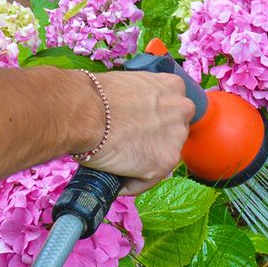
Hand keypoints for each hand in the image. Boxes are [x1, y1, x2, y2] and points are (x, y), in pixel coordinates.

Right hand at [82, 72, 193, 194]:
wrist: (85, 113)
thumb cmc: (96, 96)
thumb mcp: (129, 84)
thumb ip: (142, 98)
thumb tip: (132, 114)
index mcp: (173, 86)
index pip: (172, 109)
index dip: (154, 121)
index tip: (138, 127)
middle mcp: (182, 110)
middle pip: (172, 133)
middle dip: (153, 141)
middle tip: (126, 146)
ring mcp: (176, 137)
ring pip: (161, 157)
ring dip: (142, 163)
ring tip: (115, 163)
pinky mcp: (165, 162)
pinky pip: (147, 179)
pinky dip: (130, 182)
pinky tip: (113, 175)